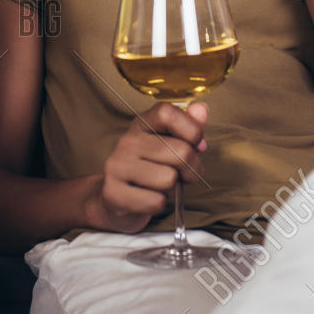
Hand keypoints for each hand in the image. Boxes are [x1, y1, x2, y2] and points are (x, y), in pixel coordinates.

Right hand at [87, 101, 207, 232]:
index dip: (191, 130)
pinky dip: (159, 204)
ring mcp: (117, 166)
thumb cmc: (151, 169)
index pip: (167, 113)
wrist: (116, 199)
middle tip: (183, 175)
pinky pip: (156, 201)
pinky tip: (148, 198)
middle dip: (191, 169)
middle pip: (181, 151)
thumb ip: (188, 126)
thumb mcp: (170, 144)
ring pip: (169, 179)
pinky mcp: (112, 193)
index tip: (196, 145)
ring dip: (172, 189)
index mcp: (141, 124)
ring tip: (160, 186)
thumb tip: (201, 108)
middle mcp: (126, 141)